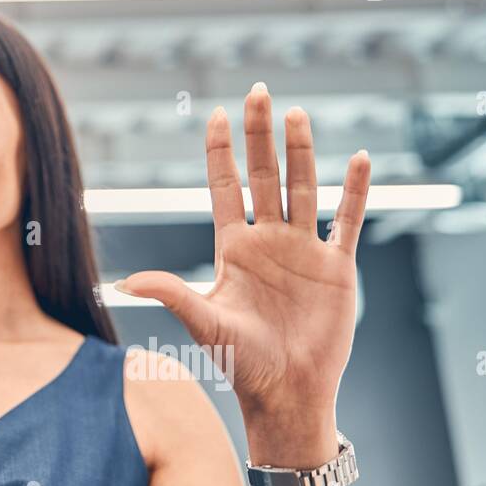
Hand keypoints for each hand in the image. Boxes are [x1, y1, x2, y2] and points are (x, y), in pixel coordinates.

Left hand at [116, 83, 370, 417]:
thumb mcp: (203, 322)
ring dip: (302, 152)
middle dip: (259, 134)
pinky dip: (356, 191)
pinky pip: (347, 221)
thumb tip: (124, 282)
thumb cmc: (239, 362)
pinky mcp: (335, 268)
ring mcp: (303, 251)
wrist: (285, 393)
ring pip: (303, 188)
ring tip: (297, 113)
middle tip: (258, 91)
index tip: (216, 113)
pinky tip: (361, 159)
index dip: (221, 151)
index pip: (225, 186)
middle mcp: (267, 240)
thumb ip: (170, 294)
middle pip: (263, 175)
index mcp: (233, 247)